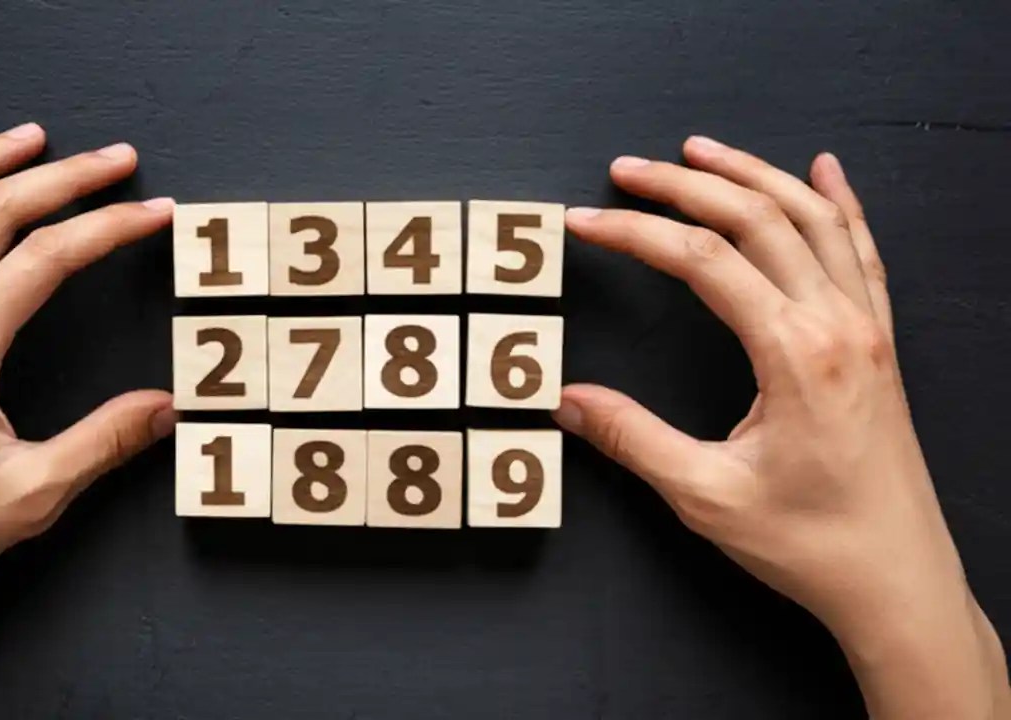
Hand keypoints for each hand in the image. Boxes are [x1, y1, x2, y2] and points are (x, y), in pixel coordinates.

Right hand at [555, 137, 1008, 718]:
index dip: (635, 234)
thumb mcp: (706, 496)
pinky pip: (862, 250)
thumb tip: (567, 401)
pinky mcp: (878, 342)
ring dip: (753, 174)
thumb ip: (634, 439)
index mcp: (795, 353)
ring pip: (812, 219)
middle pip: (756, 220)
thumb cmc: (811, 543)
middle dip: (684, 186)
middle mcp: (838, 324)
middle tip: (626, 169)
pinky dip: (840, 203)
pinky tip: (824, 171)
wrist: (896, 579)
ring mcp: (866, 327)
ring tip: (699, 150)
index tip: (583, 223)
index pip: (703, 262)